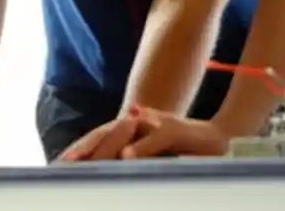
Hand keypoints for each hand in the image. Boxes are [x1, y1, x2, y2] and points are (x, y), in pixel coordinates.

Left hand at [58, 105, 229, 161]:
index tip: (61, 163)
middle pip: (105, 133)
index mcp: (132, 129)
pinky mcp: (176, 130)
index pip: (100, 137)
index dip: (81, 149)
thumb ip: (135, 153)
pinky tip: (126, 156)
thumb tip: (115, 159)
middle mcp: (140, 122)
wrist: (222, 139)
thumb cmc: (185, 148)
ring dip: (104, 147)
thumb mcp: (154, 153)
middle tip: (66, 163)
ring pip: (124, 134)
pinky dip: (141, 147)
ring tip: (85, 161)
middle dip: (84, 148)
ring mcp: (157, 123)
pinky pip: (156, 139)